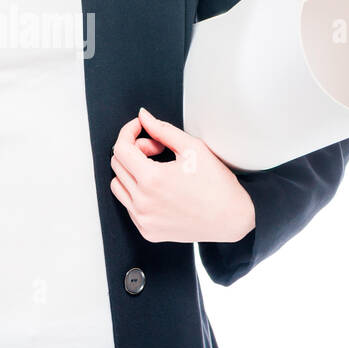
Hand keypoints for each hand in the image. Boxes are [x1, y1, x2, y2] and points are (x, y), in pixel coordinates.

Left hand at [110, 105, 255, 243]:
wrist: (231, 219)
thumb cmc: (217, 185)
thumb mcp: (193, 148)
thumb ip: (162, 129)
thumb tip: (143, 117)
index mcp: (152, 179)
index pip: (121, 148)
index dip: (128, 131)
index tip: (139, 127)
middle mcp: (143, 202)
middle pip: (117, 165)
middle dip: (134, 149)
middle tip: (158, 148)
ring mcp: (143, 219)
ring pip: (118, 185)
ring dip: (131, 171)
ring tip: (157, 169)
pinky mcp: (147, 230)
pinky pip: (128, 205)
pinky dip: (137, 192)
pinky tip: (159, 188)